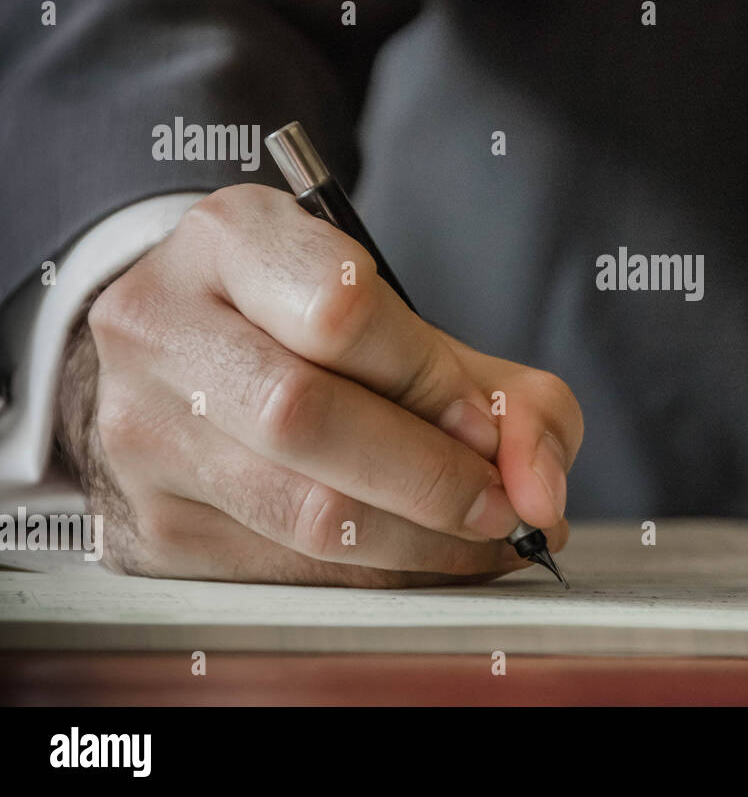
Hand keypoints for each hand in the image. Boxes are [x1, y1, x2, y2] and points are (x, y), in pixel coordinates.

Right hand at [58, 184, 581, 585]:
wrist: (187, 357)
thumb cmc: (317, 332)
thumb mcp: (415, 322)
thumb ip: (509, 395)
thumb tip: (540, 494)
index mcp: (229, 239)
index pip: (338, 312)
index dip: (429, 382)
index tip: (486, 428)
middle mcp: (159, 327)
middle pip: (304, 416)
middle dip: (433, 477)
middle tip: (504, 506)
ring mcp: (138, 430)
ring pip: (300, 510)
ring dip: (421, 541)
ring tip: (481, 535)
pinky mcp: (149, 524)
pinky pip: (288, 572)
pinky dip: (381, 576)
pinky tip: (423, 556)